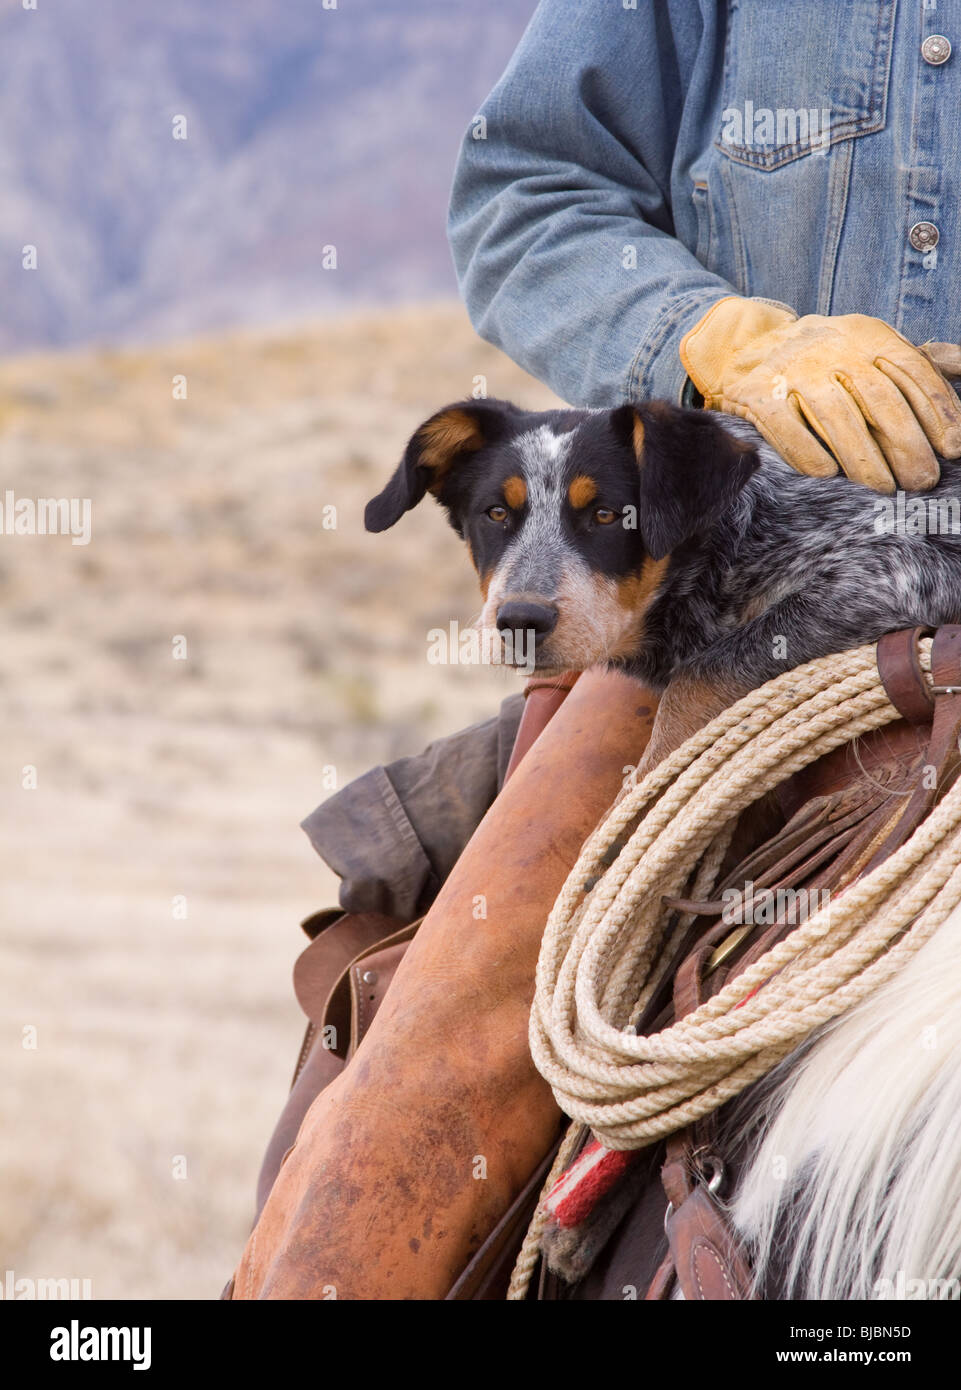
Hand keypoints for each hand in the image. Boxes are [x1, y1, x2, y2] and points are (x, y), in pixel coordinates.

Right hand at [680, 298, 960, 491]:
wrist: (743, 348)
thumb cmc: (822, 362)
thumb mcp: (868, 347)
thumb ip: (917, 362)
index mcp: (866, 334)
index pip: (911, 371)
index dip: (937, 410)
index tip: (953, 448)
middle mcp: (831, 347)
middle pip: (878, 397)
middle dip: (906, 442)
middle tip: (922, 480)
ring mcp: (791, 370)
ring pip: (835, 415)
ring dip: (863, 456)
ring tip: (884, 488)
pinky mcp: (755, 395)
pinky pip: (784, 427)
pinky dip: (806, 452)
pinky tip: (827, 476)